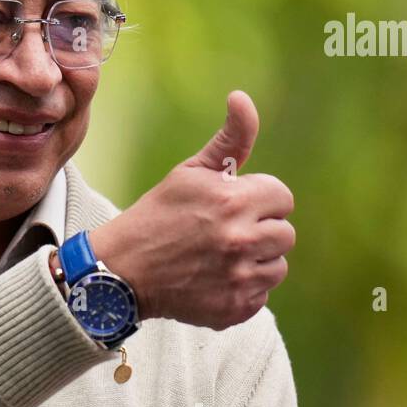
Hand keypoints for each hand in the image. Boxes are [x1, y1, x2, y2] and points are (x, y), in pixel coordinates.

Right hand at [88, 90, 294, 329]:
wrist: (121, 272)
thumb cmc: (156, 216)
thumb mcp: (190, 173)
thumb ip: (230, 139)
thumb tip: (241, 97)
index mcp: (233, 202)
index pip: (281, 196)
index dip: (258, 198)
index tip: (232, 205)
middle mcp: (241, 240)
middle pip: (285, 233)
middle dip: (259, 229)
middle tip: (224, 232)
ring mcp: (239, 278)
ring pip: (278, 265)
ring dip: (256, 260)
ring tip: (220, 256)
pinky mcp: (235, 308)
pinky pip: (262, 295)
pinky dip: (243, 288)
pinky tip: (214, 279)